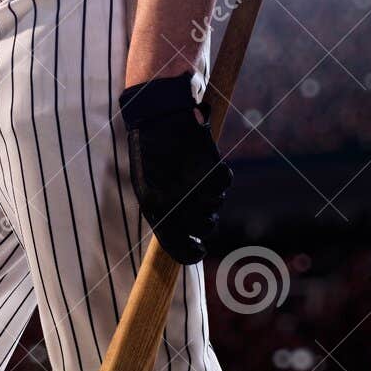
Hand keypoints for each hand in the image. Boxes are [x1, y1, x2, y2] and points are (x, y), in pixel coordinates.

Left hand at [120, 74, 230, 264]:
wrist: (158, 116)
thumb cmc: (150, 151)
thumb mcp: (147, 185)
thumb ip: (163, 212)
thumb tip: (181, 237)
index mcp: (154, 209)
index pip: (178, 247)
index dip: (191, 254)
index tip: (199, 251)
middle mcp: (176, 203)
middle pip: (205, 228)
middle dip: (206, 221)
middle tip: (201, 207)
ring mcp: (196, 187)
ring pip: (217, 205)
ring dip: (212, 196)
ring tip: (197, 178)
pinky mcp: (211, 169)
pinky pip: (224, 183)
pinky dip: (219, 176)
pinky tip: (206, 165)